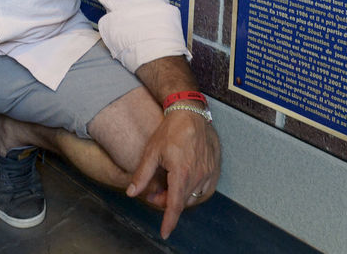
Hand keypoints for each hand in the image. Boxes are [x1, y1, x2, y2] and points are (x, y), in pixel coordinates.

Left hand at [126, 110, 220, 238]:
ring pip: (193, 195)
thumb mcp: (152, 151)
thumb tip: (132, 193)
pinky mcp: (214, 168)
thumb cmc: (170, 131)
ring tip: (167, 184)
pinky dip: (192, 190)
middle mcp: (198, 175)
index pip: (175, 205)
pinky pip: (204, 189)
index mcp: (181, 173)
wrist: (191, 113)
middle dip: (167, 202)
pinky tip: (183, 181)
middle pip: (182, 201)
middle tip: (154, 193)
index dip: (169, 221)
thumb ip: (142, 175)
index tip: (165, 232)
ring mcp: (208, 172)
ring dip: (179, 196)